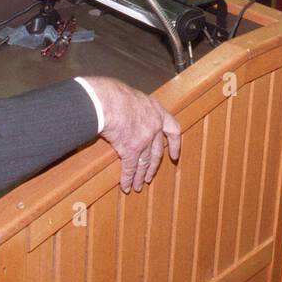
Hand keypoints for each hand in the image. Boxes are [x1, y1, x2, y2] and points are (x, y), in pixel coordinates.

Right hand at [82, 77, 181, 192]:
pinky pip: (129, 167)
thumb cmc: (115, 94)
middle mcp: (154, 127)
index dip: (175, 145)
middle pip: (157, 152)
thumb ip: (137, 109)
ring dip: (140, 176)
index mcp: (157, 112)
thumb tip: (129, 115)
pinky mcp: (131, 149)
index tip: (174, 156)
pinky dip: (127, 178)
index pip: (173, 130)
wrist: (107, 100)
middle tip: (149, 177)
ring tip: (137, 186)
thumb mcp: (134, 97)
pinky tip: (126, 186)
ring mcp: (144, 140)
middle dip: (153, 167)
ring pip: (144, 163)